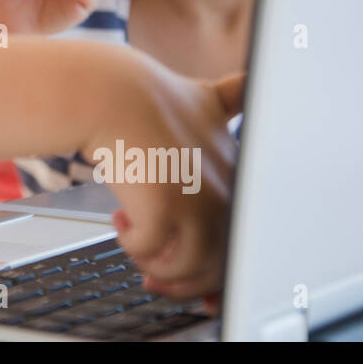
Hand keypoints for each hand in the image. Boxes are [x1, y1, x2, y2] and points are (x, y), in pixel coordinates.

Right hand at [83, 61, 244, 304]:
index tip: (198, 282)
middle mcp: (225, 192)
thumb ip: (233, 98)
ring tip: (135, 245)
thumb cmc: (148, 98)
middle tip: (153, 276)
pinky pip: (149, 252)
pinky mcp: (163, 210)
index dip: (219, 267)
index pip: (243, 238)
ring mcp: (197, 203)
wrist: (111, 94)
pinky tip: (120, 221)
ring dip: (157, 268)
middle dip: (183, 281)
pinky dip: (132, 245)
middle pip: (217, 263)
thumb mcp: (205, 97)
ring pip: (188, 267)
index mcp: (237, 175)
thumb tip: (250, 81)